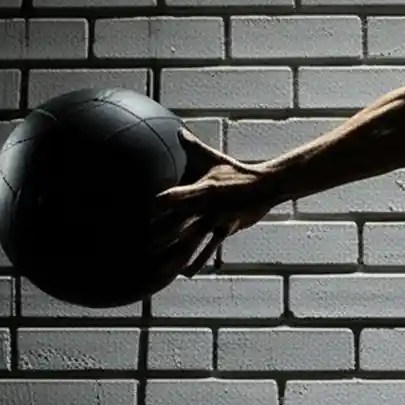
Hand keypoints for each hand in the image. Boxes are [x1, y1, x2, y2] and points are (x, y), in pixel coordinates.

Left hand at [149, 127, 280, 277]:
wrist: (267, 185)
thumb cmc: (238, 172)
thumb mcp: (214, 158)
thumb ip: (193, 146)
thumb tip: (179, 131)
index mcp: (200, 188)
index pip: (172, 196)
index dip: (156, 204)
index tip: (136, 212)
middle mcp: (206, 206)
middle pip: (177, 222)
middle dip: (159, 234)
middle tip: (139, 246)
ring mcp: (217, 220)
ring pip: (192, 239)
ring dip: (176, 253)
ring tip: (159, 266)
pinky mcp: (227, 229)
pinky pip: (210, 248)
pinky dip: (199, 260)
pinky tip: (187, 272)